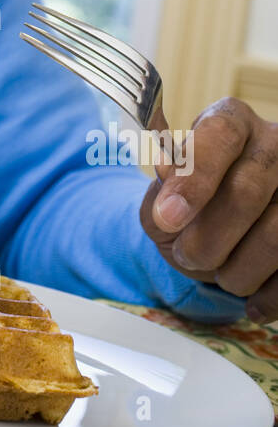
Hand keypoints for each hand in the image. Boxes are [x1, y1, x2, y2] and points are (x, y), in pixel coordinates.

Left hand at [140, 97, 277, 321]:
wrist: (222, 229)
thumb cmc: (192, 206)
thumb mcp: (165, 195)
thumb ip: (161, 191)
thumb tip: (169, 184)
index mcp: (232, 121)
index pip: (221, 134)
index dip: (194, 177)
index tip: (167, 219)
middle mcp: (275, 143)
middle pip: (247, 191)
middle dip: (208, 238)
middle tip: (188, 257)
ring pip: (276, 235)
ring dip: (239, 271)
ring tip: (221, 277)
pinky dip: (270, 296)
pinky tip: (253, 305)